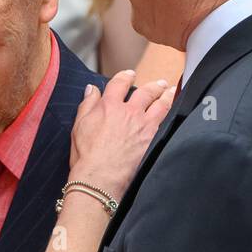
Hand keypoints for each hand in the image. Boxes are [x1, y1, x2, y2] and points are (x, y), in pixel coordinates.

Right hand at [69, 70, 174, 196]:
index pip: (119, 84)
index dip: (125, 76)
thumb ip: (87, 104)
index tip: (130, 74)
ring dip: (167, 96)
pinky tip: (172, 114)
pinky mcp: (152, 139)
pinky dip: (170, 115)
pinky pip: (165, 122)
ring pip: (160, 105)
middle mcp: (129, 112)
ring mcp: (143, 126)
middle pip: (146, 92)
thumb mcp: (79, 125)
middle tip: (159, 84)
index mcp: (109, 106)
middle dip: (153, 86)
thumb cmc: (87, 155)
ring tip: (171, 92)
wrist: (100, 176)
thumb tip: (91, 89)